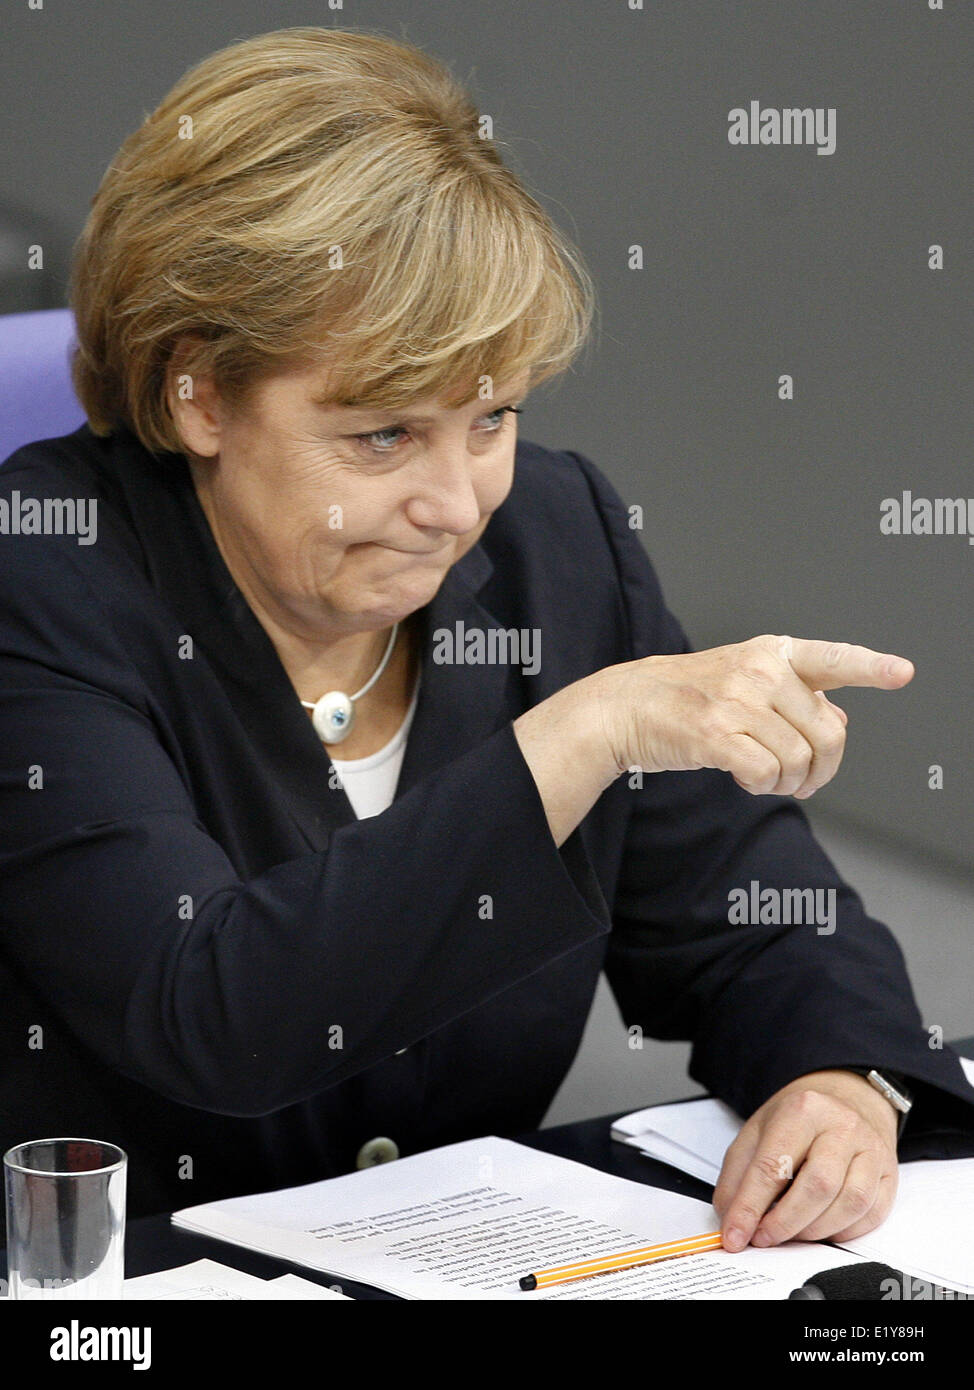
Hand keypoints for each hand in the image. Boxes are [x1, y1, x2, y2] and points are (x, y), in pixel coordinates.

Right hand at [599, 634, 913, 798]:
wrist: (624, 706)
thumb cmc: (686, 697)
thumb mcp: (742, 680)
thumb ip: (794, 695)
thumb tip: (839, 718)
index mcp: (771, 652)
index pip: (832, 657)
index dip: (871, 666)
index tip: (902, 673)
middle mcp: (758, 670)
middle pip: (827, 732)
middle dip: (824, 768)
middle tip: (805, 781)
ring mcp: (736, 700)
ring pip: (798, 760)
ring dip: (789, 782)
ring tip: (768, 779)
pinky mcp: (714, 734)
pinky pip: (766, 773)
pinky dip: (762, 786)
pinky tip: (747, 780)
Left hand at [712, 1069, 899, 1251]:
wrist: (846, 1100)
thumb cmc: (799, 1119)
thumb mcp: (757, 1132)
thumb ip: (738, 1177)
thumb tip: (731, 1220)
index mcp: (803, 1109)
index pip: (772, 1166)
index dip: (750, 1208)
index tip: (735, 1236)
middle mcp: (842, 1126)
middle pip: (817, 1186)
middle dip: (785, 1223)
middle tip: (763, 1237)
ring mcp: (871, 1150)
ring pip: (849, 1203)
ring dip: (814, 1230)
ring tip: (791, 1232)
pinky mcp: (889, 1173)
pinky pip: (870, 1214)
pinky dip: (842, 1232)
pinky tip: (821, 1227)